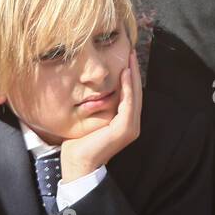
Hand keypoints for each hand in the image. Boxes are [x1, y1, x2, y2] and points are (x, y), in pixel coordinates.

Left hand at [60, 48, 141, 181]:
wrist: (78, 163)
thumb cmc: (80, 142)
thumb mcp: (92, 118)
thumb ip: (99, 105)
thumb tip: (94, 89)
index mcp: (126, 122)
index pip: (130, 94)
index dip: (130, 76)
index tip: (126, 58)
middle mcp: (132, 124)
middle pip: (136, 92)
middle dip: (134, 71)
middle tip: (131, 51)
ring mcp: (131, 127)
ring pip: (134, 95)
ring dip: (133, 75)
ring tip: (130, 57)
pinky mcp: (125, 129)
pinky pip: (129, 103)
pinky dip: (128, 87)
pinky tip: (125, 73)